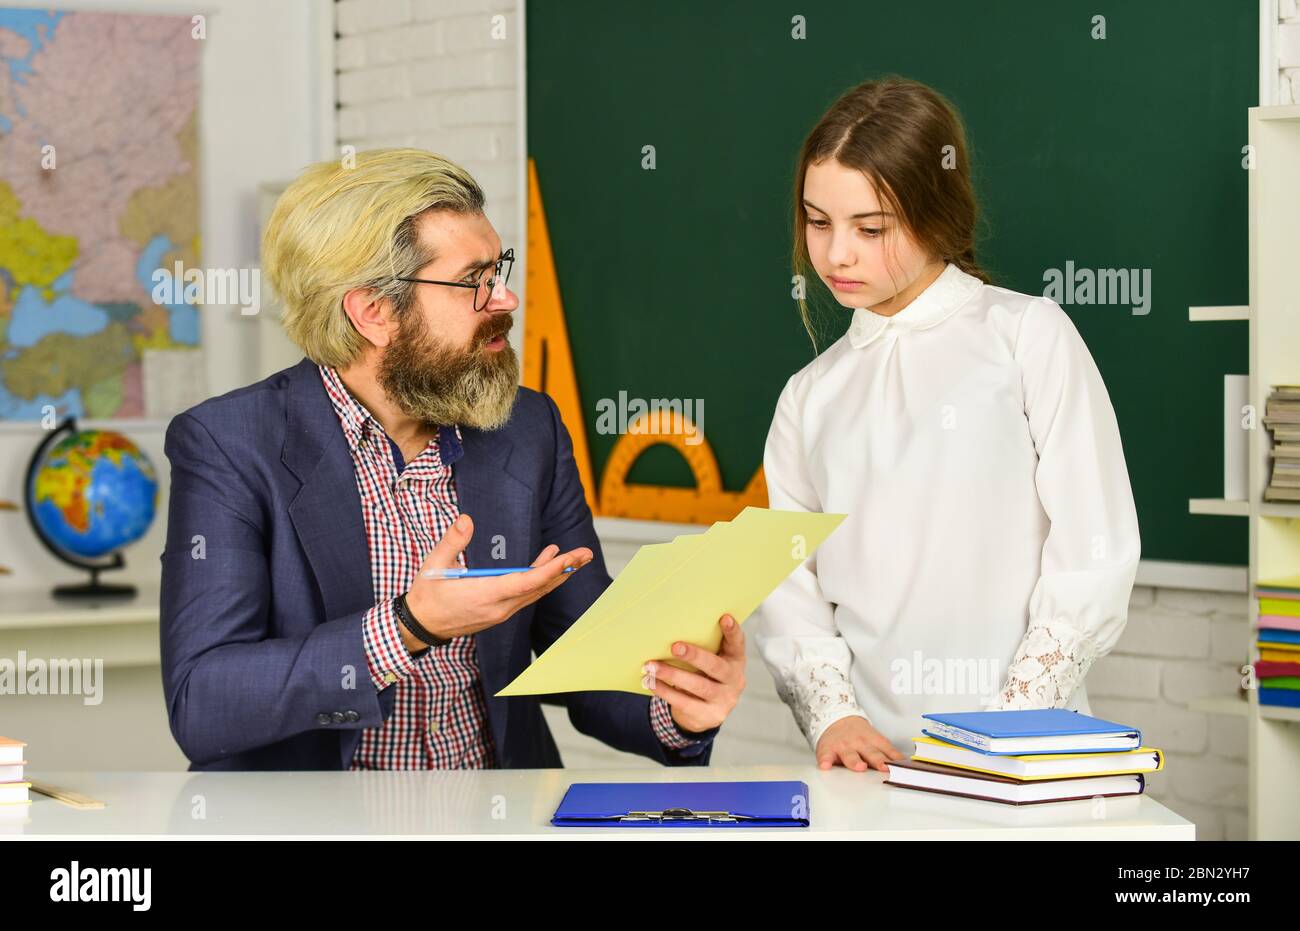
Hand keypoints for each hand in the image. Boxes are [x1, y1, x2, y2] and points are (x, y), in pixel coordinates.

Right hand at [402, 513, 591, 646]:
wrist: (421, 626)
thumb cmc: (427, 595)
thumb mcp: (434, 565)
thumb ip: (453, 541)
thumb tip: (467, 519)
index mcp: (486, 595)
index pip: (527, 582)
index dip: (551, 569)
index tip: (569, 557)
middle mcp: (500, 607)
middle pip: (539, 587)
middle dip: (565, 570)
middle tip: (585, 553)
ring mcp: (501, 612)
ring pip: (535, 592)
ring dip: (556, 574)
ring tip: (574, 557)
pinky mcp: (500, 612)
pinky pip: (526, 595)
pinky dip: (540, 580)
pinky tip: (547, 562)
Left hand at [642, 613, 746, 734]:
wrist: (706, 713)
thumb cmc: (705, 676)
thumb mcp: (710, 662)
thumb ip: (703, 649)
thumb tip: (673, 630)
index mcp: (735, 661)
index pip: (737, 644)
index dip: (732, 631)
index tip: (724, 617)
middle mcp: (734, 680)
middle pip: (715, 666)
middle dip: (695, 656)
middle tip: (674, 646)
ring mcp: (724, 699)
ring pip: (698, 686)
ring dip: (673, 674)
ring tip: (652, 666)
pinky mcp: (709, 715)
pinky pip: (685, 702)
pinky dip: (665, 691)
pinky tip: (651, 682)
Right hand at [815, 715, 903, 772]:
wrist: (835, 717)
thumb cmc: (857, 734)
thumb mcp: (874, 738)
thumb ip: (887, 752)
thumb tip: (906, 765)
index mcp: (872, 740)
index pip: (886, 749)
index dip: (894, 758)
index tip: (902, 767)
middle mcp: (858, 742)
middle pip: (870, 752)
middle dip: (877, 760)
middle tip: (884, 767)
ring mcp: (843, 745)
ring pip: (849, 754)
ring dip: (855, 761)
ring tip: (859, 767)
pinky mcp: (827, 749)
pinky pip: (825, 756)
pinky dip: (825, 760)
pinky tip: (825, 765)